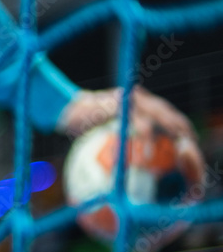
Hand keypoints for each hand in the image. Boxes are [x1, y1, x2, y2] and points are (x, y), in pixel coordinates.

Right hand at [57, 85, 203, 181]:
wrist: (60, 109)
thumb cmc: (76, 119)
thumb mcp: (99, 123)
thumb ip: (116, 128)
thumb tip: (120, 148)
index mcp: (132, 100)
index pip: (161, 109)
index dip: (175, 121)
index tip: (184, 137)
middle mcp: (134, 96)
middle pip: (164, 110)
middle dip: (179, 126)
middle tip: (190, 143)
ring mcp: (126, 100)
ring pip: (156, 115)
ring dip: (169, 131)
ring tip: (178, 147)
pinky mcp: (119, 107)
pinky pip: (138, 124)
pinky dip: (145, 139)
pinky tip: (147, 155)